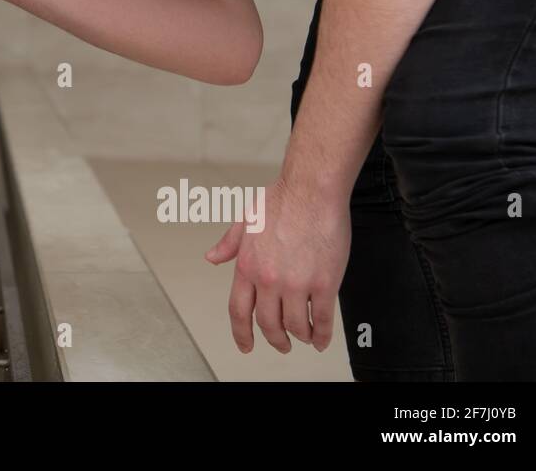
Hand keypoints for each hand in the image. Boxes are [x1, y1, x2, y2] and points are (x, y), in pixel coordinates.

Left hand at [205, 176, 349, 353]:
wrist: (311, 190)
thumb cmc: (281, 200)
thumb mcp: (245, 221)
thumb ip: (229, 244)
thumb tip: (212, 258)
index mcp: (246, 266)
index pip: (238, 311)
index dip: (241, 334)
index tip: (246, 345)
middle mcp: (268, 279)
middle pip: (267, 324)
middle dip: (275, 340)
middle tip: (282, 345)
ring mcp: (296, 283)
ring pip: (295, 326)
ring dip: (300, 337)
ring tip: (305, 337)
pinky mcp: (324, 283)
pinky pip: (322, 319)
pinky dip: (322, 334)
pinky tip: (321, 337)